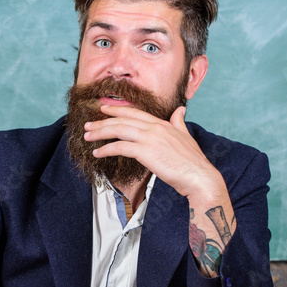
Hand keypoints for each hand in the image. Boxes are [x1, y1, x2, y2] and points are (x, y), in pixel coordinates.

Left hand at [84, 104, 224, 201]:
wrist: (199, 176)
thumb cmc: (192, 161)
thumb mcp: (186, 136)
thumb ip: (179, 122)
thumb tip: (180, 110)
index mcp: (162, 123)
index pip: (134, 113)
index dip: (117, 110)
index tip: (103, 109)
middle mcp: (154, 127)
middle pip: (122, 120)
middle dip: (102, 121)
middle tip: (88, 125)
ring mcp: (150, 138)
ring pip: (118, 130)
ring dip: (100, 133)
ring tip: (87, 137)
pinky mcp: (146, 152)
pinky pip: (120, 147)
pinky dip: (106, 149)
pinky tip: (97, 153)